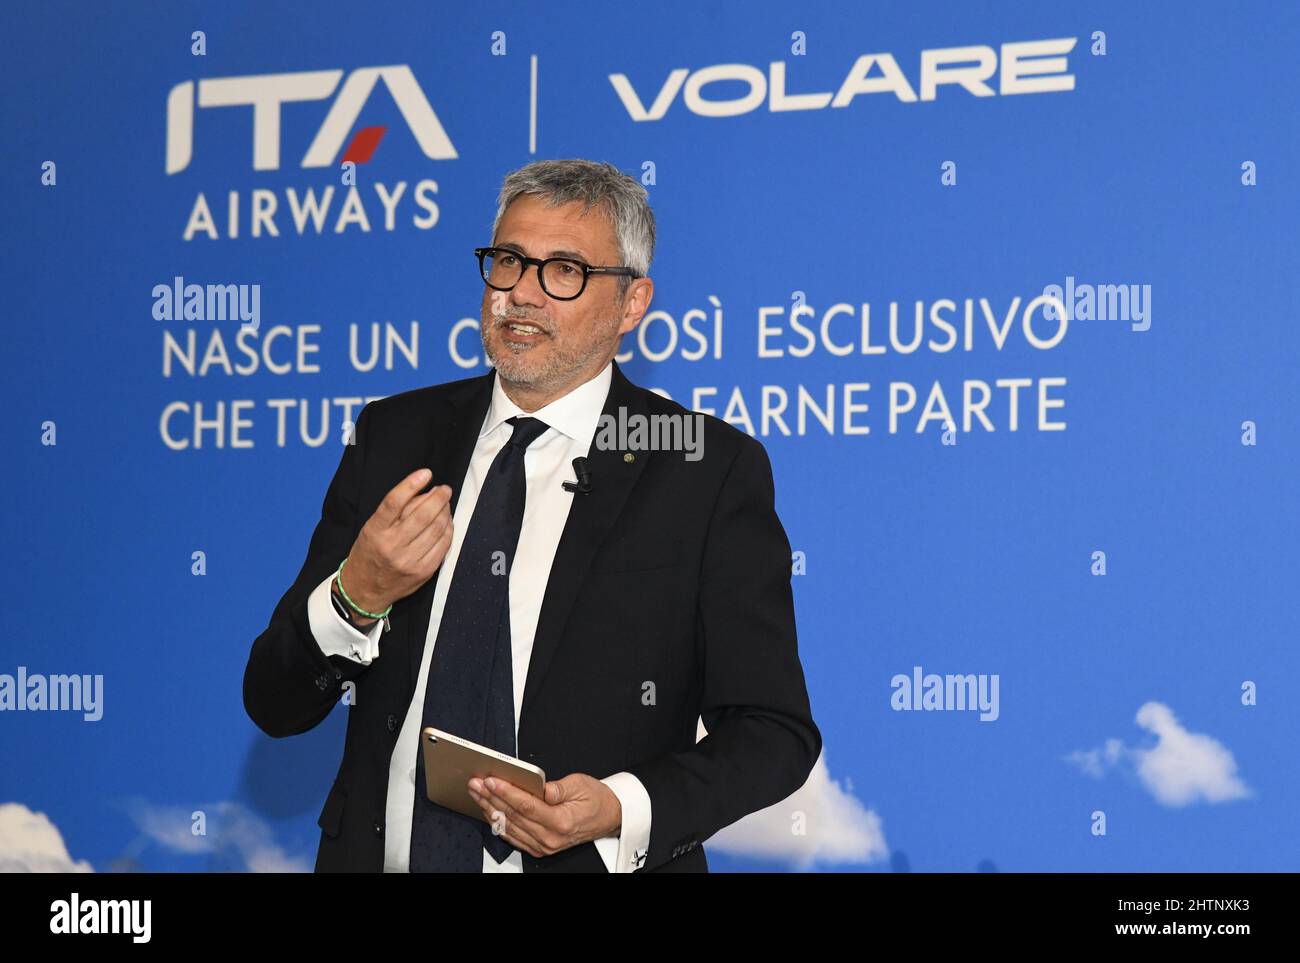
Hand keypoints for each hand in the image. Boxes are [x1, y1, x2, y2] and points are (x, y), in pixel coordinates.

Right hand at [339, 469, 452, 617]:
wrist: (365, 590)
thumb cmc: (369, 553)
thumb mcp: (372, 528)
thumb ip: (393, 512)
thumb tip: (422, 491)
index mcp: (375, 531)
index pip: (393, 502)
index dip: (411, 484)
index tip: (426, 473)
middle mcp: (391, 546)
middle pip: (422, 515)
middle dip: (438, 497)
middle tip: (444, 489)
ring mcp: (409, 561)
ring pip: (436, 529)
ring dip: (445, 512)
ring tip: (445, 504)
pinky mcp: (423, 571)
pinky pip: (443, 546)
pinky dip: (448, 530)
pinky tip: (447, 523)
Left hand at [467, 773, 621, 857]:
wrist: (608, 817)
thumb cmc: (596, 800)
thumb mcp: (580, 785)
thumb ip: (557, 788)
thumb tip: (538, 786)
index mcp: (561, 822)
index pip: (527, 806)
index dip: (506, 792)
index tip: (491, 780)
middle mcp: (550, 838)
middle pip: (513, 817)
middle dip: (491, 798)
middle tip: (476, 783)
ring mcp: (543, 846)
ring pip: (508, 827)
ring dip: (489, 809)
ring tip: (476, 793)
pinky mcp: (538, 848)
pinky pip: (512, 836)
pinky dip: (498, 822)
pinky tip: (488, 809)